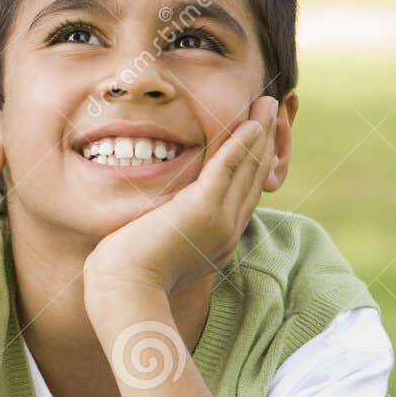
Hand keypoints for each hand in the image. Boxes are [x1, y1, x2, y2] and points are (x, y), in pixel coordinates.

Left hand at [84, 95, 279, 299]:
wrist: (124, 291)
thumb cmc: (126, 278)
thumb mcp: (154, 253)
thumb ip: (164, 236)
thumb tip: (153, 227)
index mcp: (217, 242)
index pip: (242, 196)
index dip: (252, 165)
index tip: (257, 140)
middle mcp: (227, 231)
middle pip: (253, 178)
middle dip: (264, 142)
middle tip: (270, 111)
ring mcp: (219, 221)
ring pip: (247, 169)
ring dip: (258, 133)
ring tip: (267, 104)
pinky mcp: (203, 210)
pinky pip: (228, 168)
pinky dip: (240, 144)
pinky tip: (249, 123)